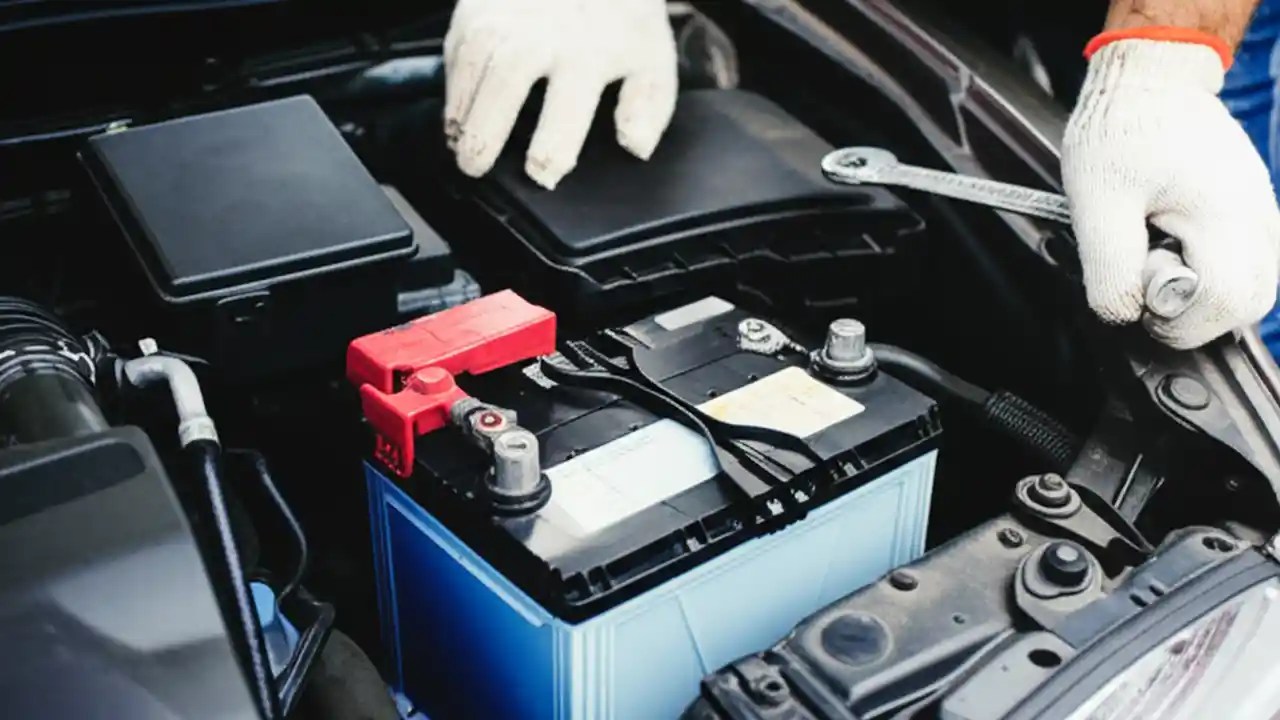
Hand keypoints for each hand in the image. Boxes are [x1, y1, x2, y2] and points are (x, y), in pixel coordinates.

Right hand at [443, 0, 677, 189]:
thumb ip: (648, 106)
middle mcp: (539, 36)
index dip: (551, 155)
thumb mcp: (652, 57)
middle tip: (475, 167)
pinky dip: (453, 82)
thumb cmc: (621, 15)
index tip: (542, 174)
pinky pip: (455, 49)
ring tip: (458, 144)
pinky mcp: (478, 5)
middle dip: (484, 136)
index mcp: (587, 56)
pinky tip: (460, 107)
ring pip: (469, 70)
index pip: (565, 116)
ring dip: (460, 113)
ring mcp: (504, 18)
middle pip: (503, 92)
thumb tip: (636, 146)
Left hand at [1063, 39, 1279, 348]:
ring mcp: (1262, 215)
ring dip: (1200, 296)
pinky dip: (1209, 275)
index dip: (1176, 320)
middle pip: (1248, 305)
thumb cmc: (1120, 130)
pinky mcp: (1252, 214)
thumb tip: (1123, 314)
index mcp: (1224, 214)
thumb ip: (1110, 267)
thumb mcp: (1095, 202)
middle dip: (1191, 316)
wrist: (1150, 81)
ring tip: (1155, 257)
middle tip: (1144, 281)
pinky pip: (1244, 268)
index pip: (1226, 303)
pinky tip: (1171, 246)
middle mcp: (1258, 218)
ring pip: (1251, 291)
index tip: (1137, 298)